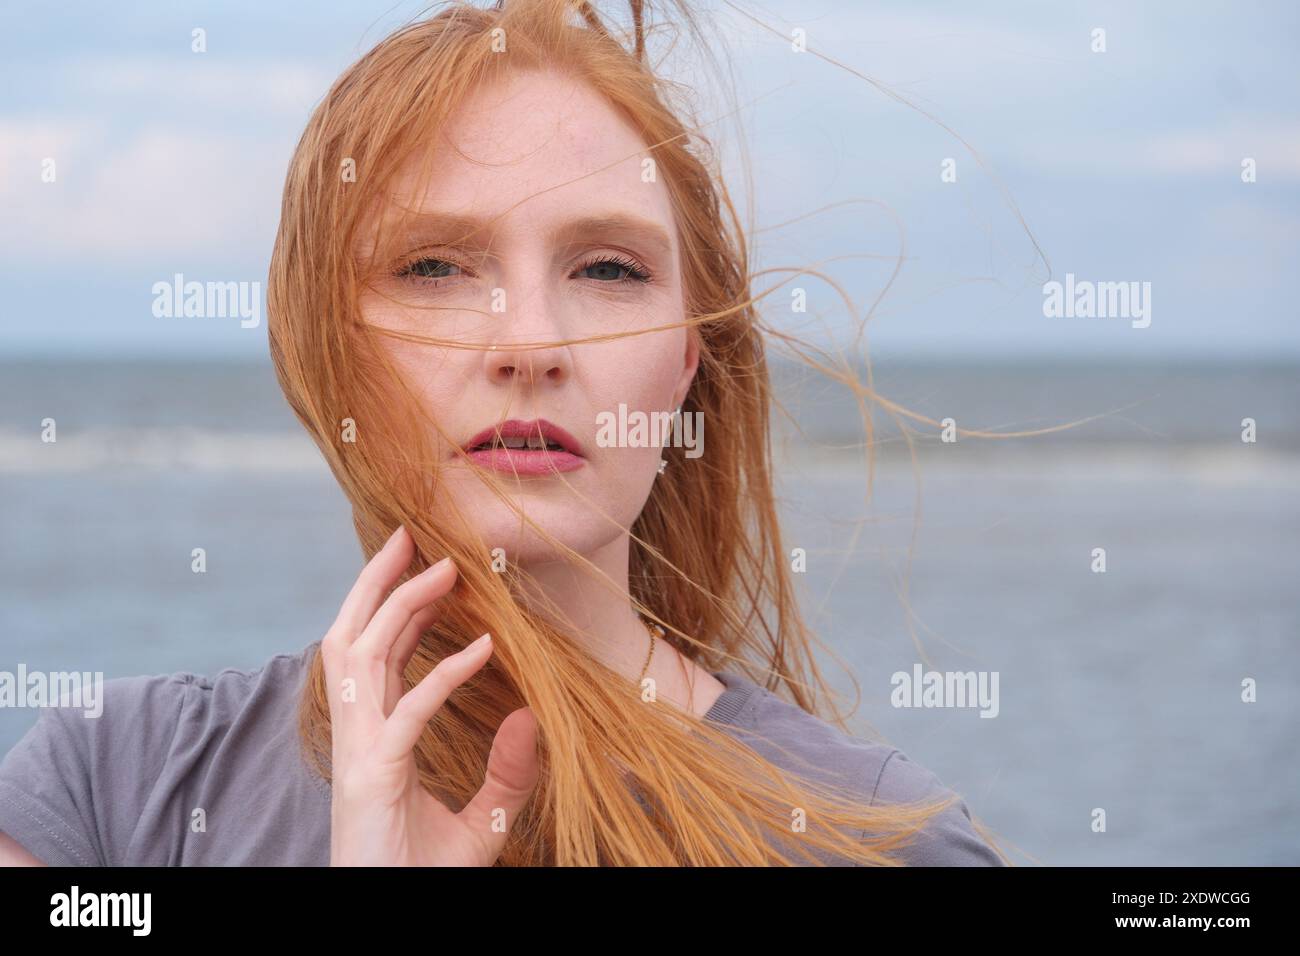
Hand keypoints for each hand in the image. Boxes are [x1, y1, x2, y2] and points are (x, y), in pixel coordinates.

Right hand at [322, 525, 539, 865]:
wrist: (392, 916)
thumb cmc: (423, 877)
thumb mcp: (483, 822)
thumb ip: (507, 773)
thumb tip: (533, 717)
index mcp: (372, 741)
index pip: (376, 659)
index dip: (398, 611)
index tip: (431, 575)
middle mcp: (357, 739)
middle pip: (351, 640)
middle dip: (376, 584)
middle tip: (410, 535)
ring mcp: (357, 756)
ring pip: (360, 660)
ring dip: (397, 608)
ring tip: (440, 569)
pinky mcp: (371, 779)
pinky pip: (406, 714)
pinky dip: (442, 676)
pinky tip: (483, 649)